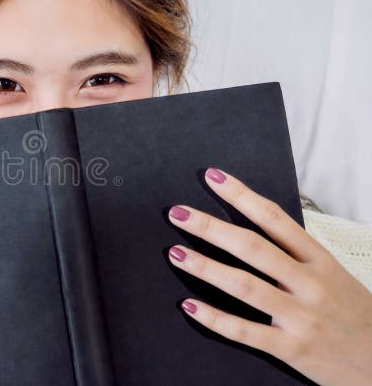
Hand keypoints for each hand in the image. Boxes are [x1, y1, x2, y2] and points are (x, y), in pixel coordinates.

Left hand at [166, 168, 371, 385]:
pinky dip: (214, 317)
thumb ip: (295, 254)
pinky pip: (245, 331)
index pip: (275, 219)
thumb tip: (249, 225)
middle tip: (177, 213)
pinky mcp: (291, 348)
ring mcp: (301, 317)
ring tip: (175, 253)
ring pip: (245, 286)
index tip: (212, 177)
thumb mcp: (332, 274)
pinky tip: (189, 304)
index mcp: (320, 260)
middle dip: (212, 228)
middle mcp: (310, 284)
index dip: (242, 196)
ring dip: (206, 267)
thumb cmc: (351, 312)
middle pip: (253, 248)